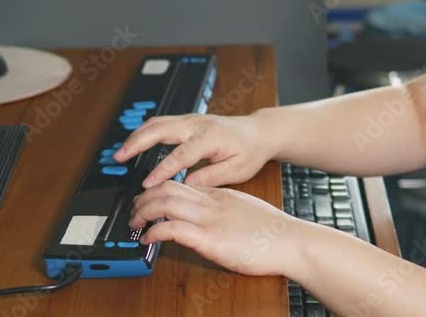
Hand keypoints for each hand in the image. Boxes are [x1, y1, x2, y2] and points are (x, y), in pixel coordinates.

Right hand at [113, 113, 276, 187]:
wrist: (258, 131)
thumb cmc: (250, 151)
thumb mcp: (237, 170)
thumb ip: (210, 177)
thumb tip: (186, 186)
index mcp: (210, 137)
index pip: (181, 155)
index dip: (162, 170)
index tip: (147, 184)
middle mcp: (198, 124)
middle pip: (161, 129)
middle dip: (137, 143)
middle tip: (119, 158)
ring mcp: (191, 119)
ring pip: (157, 122)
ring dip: (137, 136)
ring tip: (121, 152)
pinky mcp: (187, 120)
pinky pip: (161, 122)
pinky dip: (145, 131)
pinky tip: (134, 142)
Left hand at [129, 181, 305, 276]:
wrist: (291, 241)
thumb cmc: (273, 232)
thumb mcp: (245, 211)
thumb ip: (225, 209)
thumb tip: (209, 216)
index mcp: (220, 195)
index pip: (180, 184)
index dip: (158, 191)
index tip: (148, 201)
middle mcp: (211, 202)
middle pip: (166, 188)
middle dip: (143, 198)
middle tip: (134, 211)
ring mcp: (210, 219)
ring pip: (164, 202)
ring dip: (142, 212)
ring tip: (134, 223)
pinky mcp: (210, 239)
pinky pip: (172, 229)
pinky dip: (153, 232)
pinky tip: (147, 239)